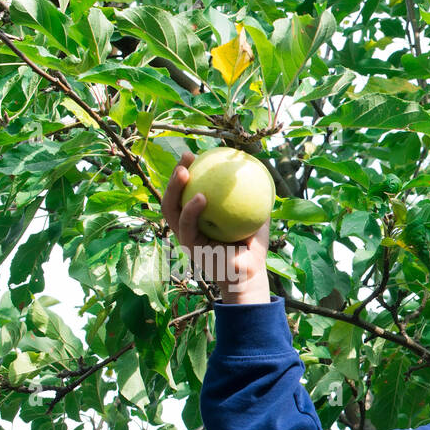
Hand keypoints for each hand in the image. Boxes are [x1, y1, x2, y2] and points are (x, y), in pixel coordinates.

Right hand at [162, 150, 270, 302]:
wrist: (251, 275)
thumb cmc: (253, 247)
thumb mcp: (256, 219)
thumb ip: (254, 198)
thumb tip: (260, 172)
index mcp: (199, 217)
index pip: (187, 190)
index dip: (188, 171)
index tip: (197, 154)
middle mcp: (188, 225)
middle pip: (173, 195)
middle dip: (175, 173)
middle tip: (187, 157)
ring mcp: (186, 236)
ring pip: (170, 209)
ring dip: (174, 188)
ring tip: (185, 172)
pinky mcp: (190, 247)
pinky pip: (187, 226)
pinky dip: (191, 210)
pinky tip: (201, 197)